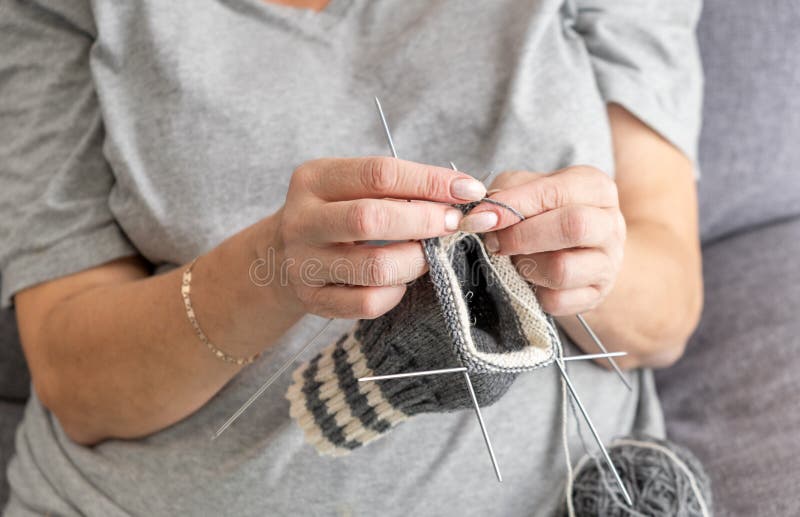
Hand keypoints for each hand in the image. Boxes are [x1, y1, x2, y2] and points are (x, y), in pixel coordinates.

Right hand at [273, 157, 486, 318]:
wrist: (279, 257)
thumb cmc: (335, 214)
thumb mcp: (350, 187)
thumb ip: (397, 188)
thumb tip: (462, 194)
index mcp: (314, 179)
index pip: (379, 174)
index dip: (430, 181)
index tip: (468, 189)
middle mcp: (302, 220)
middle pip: (372, 218)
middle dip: (426, 220)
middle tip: (454, 223)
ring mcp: (304, 263)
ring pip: (375, 267)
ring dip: (416, 260)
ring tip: (429, 254)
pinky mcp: (313, 300)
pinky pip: (368, 303)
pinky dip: (396, 292)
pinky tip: (400, 281)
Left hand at [459, 166, 624, 315]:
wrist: (578, 251)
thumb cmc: (546, 213)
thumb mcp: (527, 189)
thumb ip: (506, 192)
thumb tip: (483, 213)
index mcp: (594, 187)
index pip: (555, 193)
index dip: (513, 206)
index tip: (481, 217)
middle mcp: (610, 223)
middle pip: (572, 227)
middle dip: (521, 236)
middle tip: (494, 242)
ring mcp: (608, 263)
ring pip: (563, 269)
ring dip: (526, 266)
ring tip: (515, 260)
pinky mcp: (596, 295)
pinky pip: (558, 300)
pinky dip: (534, 292)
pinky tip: (530, 280)